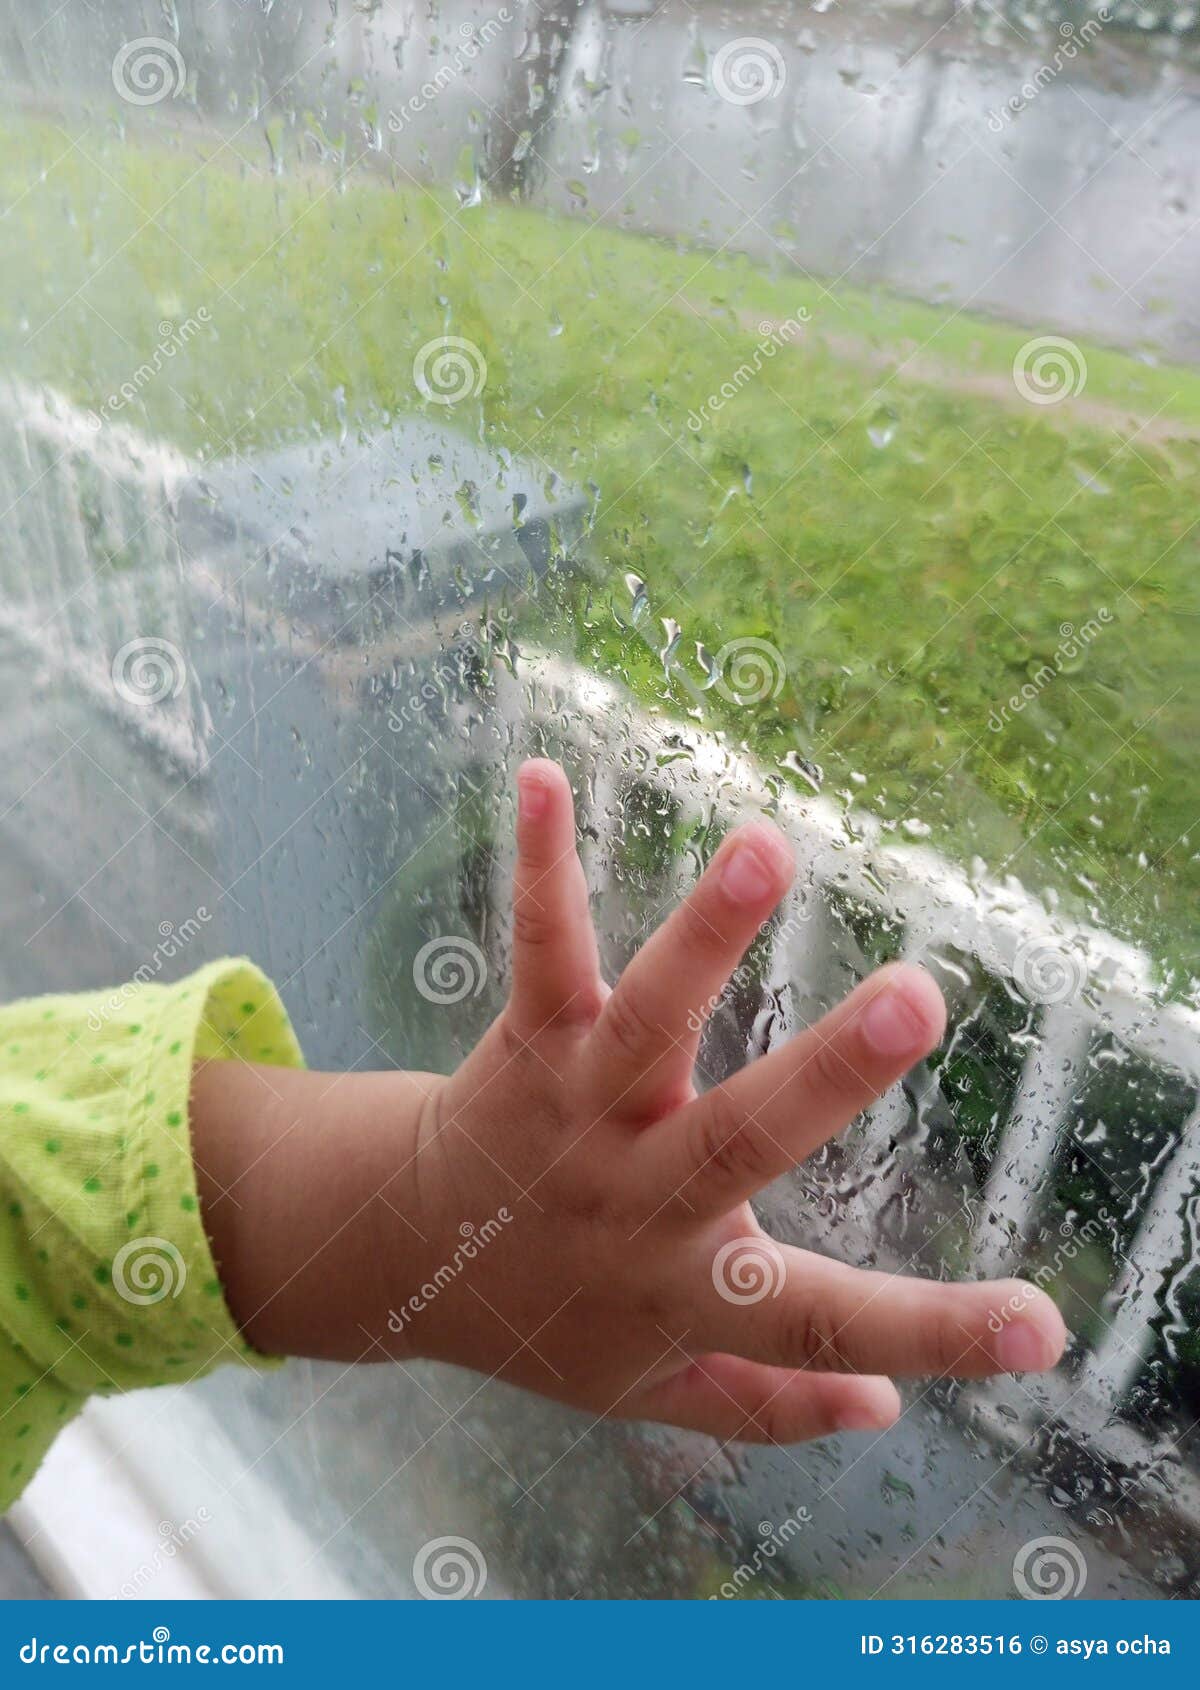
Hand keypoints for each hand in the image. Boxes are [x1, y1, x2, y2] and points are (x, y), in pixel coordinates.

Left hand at [366, 759, 1065, 1442]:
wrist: (400, 1259)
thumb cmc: (550, 1315)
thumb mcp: (651, 1386)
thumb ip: (767, 1401)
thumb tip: (887, 1409)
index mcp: (684, 1287)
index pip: (824, 1325)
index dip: (935, 1334)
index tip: (1042, 1328)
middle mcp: (632, 1195)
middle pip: (738, 1137)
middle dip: (829, 1071)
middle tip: (917, 998)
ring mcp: (577, 1109)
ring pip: (647, 1021)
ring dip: (705, 933)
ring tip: (765, 849)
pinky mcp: (528, 1040)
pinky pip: (541, 949)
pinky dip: (544, 864)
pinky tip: (541, 776)